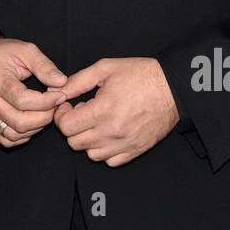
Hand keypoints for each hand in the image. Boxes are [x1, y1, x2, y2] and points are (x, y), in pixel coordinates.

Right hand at [0, 37, 67, 147]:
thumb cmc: (1, 54)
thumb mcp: (25, 50)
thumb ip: (44, 66)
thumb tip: (61, 82)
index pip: (23, 100)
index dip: (46, 102)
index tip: (59, 96)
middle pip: (20, 121)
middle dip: (44, 117)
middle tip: (54, 107)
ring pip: (14, 134)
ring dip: (35, 128)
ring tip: (44, 114)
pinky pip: (6, 140)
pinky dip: (22, 136)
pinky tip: (31, 123)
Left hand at [53, 57, 177, 165]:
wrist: (172, 88)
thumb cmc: (140, 75)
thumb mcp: (105, 69)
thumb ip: (77, 81)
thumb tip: (57, 91)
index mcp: (103, 110)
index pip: (66, 127)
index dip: (62, 115)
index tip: (69, 106)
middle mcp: (112, 131)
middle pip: (74, 143)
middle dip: (72, 127)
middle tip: (81, 113)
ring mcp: (124, 144)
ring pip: (91, 154)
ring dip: (87, 140)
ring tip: (95, 123)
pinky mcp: (135, 150)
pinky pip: (110, 161)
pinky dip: (105, 151)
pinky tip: (108, 134)